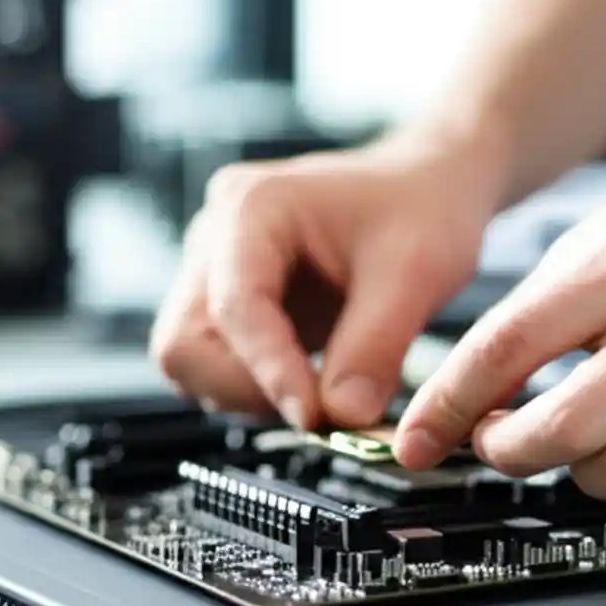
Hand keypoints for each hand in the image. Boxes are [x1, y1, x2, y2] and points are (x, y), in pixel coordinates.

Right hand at [149, 133, 505, 429]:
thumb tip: (343, 416)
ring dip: (247, 392)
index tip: (313, 415)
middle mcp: (216, 235)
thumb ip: (375, 347)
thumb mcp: (415, 273)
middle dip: (243, 387)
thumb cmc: (418, 205)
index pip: (235, 305)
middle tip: (314, 409)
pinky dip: (255, 386)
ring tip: (320, 393)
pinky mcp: (228, 299)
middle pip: (183, 341)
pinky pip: (215, 360)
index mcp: (253, 206)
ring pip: (189, 358)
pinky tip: (308, 382)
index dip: (269, 370)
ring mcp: (215, 269)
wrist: (421, 188)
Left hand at [396, 149, 605, 518]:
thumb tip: (475, 389)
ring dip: (580, 476)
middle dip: (505, 450)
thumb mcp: (601, 236)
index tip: (418, 440)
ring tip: (577, 445)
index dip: (446, 404)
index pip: (506, 348)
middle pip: (563, 428)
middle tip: (497, 442)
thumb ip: (536, 312)